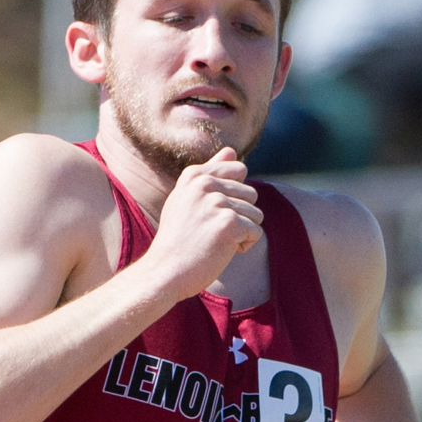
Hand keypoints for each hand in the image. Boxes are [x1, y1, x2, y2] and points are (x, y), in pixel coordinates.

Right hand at [142, 147, 262, 300]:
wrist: (165, 271)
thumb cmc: (178, 239)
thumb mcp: (187, 199)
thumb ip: (210, 172)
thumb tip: (232, 150)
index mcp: (194, 175)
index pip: (238, 169)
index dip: (234, 195)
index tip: (212, 212)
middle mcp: (205, 184)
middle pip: (251, 193)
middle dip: (240, 215)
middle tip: (212, 231)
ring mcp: (217, 202)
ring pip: (256, 214)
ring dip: (242, 233)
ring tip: (215, 241)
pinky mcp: (229, 223)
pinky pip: (256, 232)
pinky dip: (243, 246)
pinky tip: (221, 251)